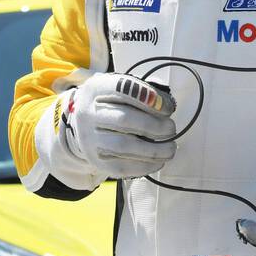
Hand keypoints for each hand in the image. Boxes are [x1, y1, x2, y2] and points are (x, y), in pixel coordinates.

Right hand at [57, 73, 176, 178]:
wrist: (84, 124)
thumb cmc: (112, 104)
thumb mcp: (122, 88)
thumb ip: (144, 91)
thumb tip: (166, 104)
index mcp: (97, 89)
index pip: (124, 89)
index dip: (150, 99)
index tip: (168, 108)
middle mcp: (89, 113)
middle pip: (123, 120)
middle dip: (154, 126)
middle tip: (171, 129)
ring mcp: (90, 138)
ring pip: (122, 145)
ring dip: (153, 150)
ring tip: (170, 148)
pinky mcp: (95, 159)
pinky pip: (121, 166)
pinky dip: (144, 166)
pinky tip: (159, 161)